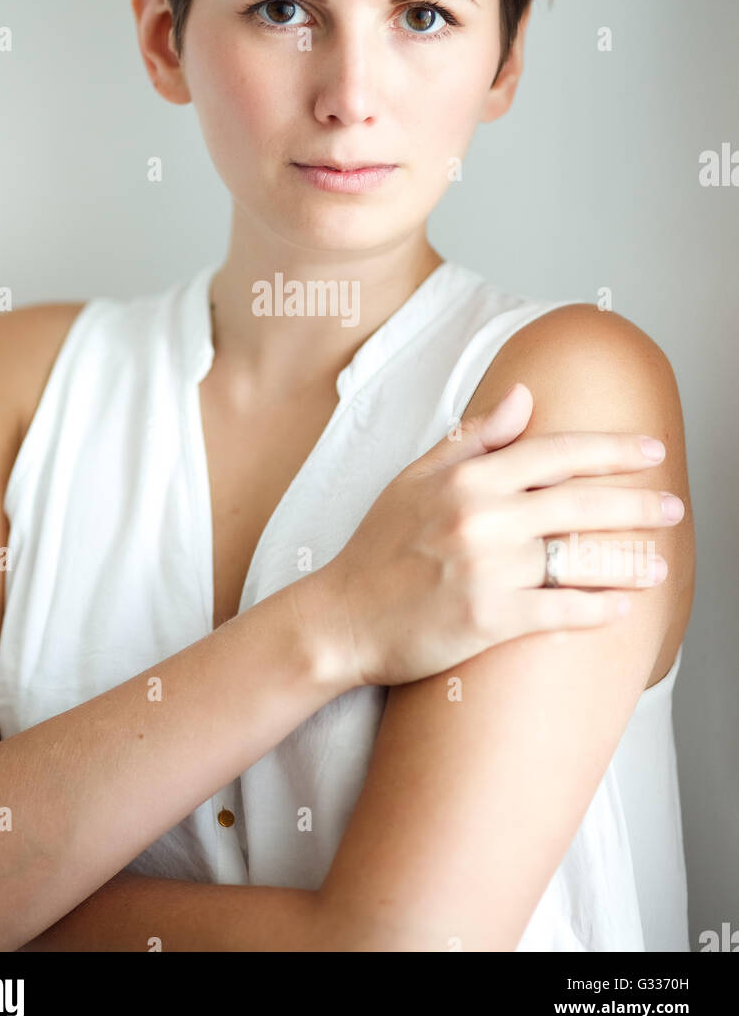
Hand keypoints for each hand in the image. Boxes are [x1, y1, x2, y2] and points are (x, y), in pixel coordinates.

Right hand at [316, 383, 682, 687]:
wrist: (341, 618)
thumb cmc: (378, 547)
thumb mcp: (416, 478)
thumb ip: (474, 437)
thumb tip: (525, 395)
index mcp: (467, 478)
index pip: (556, 452)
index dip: (611, 449)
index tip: (651, 449)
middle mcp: (482, 517)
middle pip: (580, 502)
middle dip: (637, 503)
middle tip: (674, 505)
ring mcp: (487, 570)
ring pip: (579, 559)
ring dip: (628, 562)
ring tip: (657, 564)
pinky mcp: (489, 620)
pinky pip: (560, 612)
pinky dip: (596, 610)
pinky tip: (619, 608)